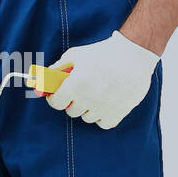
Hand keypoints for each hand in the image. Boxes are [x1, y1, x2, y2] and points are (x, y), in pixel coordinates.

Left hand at [44, 30, 159, 128]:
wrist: (133, 55)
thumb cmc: (102, 53)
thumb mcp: (75, 55)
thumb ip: (58, 68)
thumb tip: (44, 79)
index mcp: (76, 84)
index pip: (55, 103)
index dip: (53, 98)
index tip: (55, 95)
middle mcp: (89, 99)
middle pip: (71, 111)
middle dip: (71, 101)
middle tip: (78, 91)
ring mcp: (104, 108)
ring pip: (87, 117)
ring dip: (87, 108)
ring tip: (95, 93)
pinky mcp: (119, 113)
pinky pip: (103, 123)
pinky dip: (102, 116)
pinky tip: (105, 102)